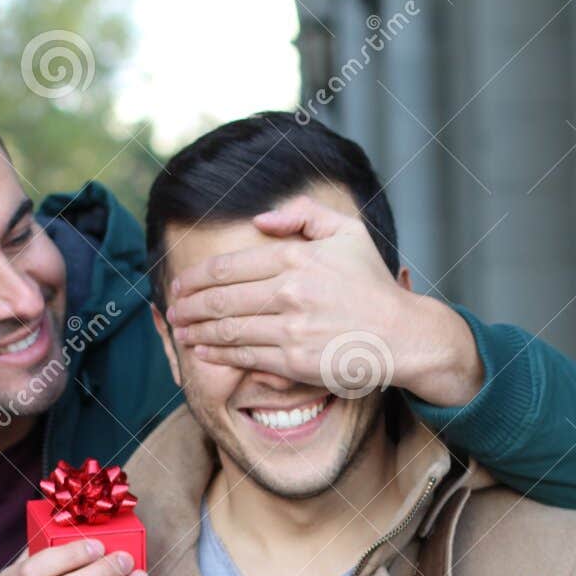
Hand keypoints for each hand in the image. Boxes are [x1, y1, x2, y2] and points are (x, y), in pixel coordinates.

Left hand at [165, 196, 483, 407]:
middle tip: (172, 310)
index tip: (180, 285)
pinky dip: (217, 352)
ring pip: (228, 328)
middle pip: (220, 298)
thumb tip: (260, 219)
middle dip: (188, 306)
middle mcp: (291, 291)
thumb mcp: (347, 232)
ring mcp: (292, 327)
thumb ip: (303, 215)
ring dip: (196, 330)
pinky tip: (202, 350)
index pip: (229, 267)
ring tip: (180, 331)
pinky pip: (245, 356)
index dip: (196, 278)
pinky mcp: (296, 360)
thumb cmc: (372, 284)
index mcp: (297, 257)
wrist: (403, 334)